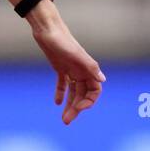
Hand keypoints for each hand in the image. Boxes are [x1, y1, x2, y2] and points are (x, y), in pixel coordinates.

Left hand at [27, 4, 105, 124]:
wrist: (47, 29)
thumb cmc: (62, 40)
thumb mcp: (76, 55)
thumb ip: (90, 67)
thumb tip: (102, 80)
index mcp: (88, 69)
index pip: (94, 91)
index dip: (88, 102)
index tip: (78, 108)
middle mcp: (81, 71)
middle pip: (83, 94)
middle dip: (77, 108)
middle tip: (66, 121)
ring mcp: (71, 70)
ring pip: (74, 92)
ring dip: (70, 105)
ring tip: (64, 118)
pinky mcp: (60, 68)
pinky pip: (63, 84)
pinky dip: (61, 93)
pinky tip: (57, 103)